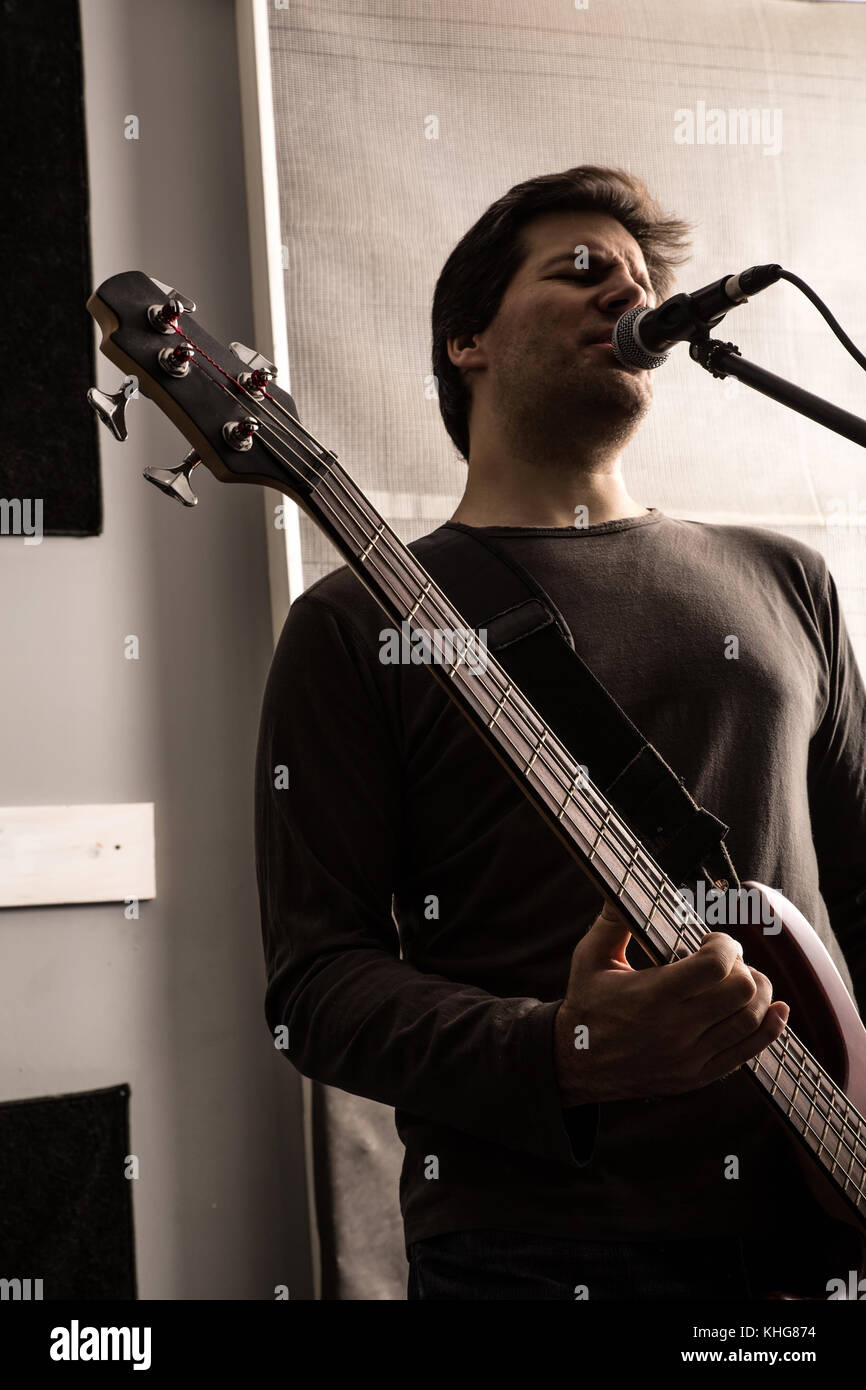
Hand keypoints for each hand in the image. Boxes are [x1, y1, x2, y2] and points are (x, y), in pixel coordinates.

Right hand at [554, 898, 788, 1105]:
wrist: (577, 1064)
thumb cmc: (586, 1005)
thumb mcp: (590, 958)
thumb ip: (613, 921)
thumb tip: (624, 885)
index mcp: (651, 996)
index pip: (715, 966)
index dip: (726, 946)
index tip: (714, 941)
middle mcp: (674, 1029)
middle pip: (742, 992)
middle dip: (744, 968)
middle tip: (730, 963)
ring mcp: (689, 1057)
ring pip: (750, 1021)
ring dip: (760, 994)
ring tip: (745, 981)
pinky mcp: (698, 1076)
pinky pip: (748, 1054)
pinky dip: (770, 1029)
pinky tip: (776, 1010)